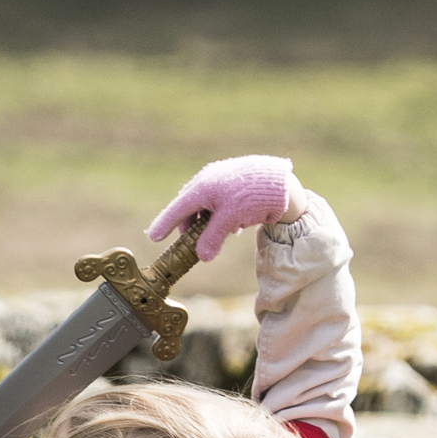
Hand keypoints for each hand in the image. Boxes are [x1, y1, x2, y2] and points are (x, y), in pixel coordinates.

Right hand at [148, 154, 300, 260]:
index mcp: (201, 187)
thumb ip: (211, 239)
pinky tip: (234, 226)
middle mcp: (207, 181)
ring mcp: (219, 180)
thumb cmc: (253, 197)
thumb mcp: (230, 221)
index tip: (153, 237)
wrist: (282, 180)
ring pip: (205, 206)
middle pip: (189, 208)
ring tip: (223, 234)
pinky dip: (220, 216)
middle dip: (191, 227)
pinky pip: (218, 202)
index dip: (164, 224)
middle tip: (194, 244)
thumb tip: (202, 257)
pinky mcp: (232, 182)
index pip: (177, 209)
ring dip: (209, 223)